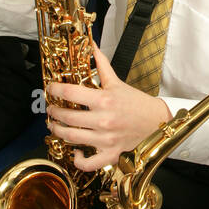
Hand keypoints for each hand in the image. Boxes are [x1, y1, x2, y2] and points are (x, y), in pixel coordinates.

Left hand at [47, 44, 169, 171]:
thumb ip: (101, 64)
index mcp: (104, 100)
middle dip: (54, 112)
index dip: (55, 89)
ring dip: (58, 131)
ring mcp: (106, 139)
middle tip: (51, 108)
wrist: (157, 122)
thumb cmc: (137, 103)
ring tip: (54, 125)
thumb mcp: (117, 82)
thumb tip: (91, 45)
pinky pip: (89, 163)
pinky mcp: (111, 154)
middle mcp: (103, 120)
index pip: (70, 93)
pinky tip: (75, 150)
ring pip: (72, 138)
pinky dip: (78, 159)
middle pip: (67, 117)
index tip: (51, 88)